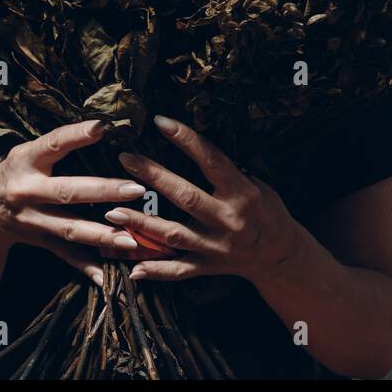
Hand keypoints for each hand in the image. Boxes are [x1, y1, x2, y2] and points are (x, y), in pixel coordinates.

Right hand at [0, 120, 147, 285]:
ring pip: (69, 228)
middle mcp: (27, 190)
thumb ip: (55, 146)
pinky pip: (64, 254)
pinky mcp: (38, 239)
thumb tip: (101, 128)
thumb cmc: (12, 172)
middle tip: (136, 190)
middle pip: (67, 192)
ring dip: (101, 235)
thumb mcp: (24, 153)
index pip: (53, 144)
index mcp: (24, 161)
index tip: (101, 127)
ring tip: (130, 240)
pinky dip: (85, 266)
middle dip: (103, 192)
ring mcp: (32, 219)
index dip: (75, 136)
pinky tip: (106, 275)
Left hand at [104, 115, 304, 282]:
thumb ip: (229, 171)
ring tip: (112, 212)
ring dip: (141, 223)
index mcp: (242, 193)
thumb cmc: (266, 211)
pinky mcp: (208, 267)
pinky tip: (133, 269)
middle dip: (153, 176)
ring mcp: (216, 246)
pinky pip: (178, 270)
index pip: (211, 160)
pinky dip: (156, 270)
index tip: (161, 121)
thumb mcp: (259, 185)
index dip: (186, 139)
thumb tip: (195, 145)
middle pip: (185, 196)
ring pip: (173, 234)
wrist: (280, 256)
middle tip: (126, 159)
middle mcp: (228, 220)